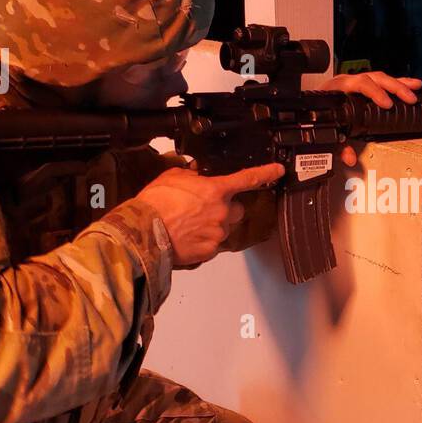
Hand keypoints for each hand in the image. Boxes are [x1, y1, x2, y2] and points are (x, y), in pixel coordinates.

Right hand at [136, 163, 284, 266]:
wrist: (143, 233)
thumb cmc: (155, 205)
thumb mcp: (172, 177)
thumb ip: (191, 177)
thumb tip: (196, 178)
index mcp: (216, 190)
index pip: (248, 179)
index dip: (266, 173)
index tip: (278, 171)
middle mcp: (222, 212)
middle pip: (237, 210)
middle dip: (226, 209)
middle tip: (204, 209)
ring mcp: (218, 233)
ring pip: (224, 228)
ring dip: (213, 225)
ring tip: (189, 224)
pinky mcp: (210, 251)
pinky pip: (213, 244)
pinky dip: (203, 241)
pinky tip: (187, 237)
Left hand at [321, 71, 421, 165]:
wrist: (309, 109)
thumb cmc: (319, 114)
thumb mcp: (328, 131)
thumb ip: (339, 145)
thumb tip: (350, 156)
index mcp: (339, 88)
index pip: (360, 84)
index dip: (375, 92)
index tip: (386, 103)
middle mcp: (348, 82)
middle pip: (375, 78)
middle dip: (394, 87)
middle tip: (408, 98)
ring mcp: (356, 82)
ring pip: (380, 77)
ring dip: (399, 83)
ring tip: (414, 87)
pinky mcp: (363, 85)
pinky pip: (382, 81)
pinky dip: (396, 83)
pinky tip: (409, 85)